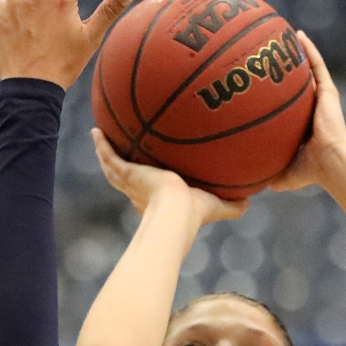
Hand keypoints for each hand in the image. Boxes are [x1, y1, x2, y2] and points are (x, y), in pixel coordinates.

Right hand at [92, 129, 246, 224]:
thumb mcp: (217, 206)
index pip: (147, 190)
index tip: (146, 175)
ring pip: (112, 165)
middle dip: (119, 165)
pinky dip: (101, 144)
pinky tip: (95, 130)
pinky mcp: (126, 174)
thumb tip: (250, 204)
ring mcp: (130, 183)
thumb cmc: (195, 214)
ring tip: (98, 137)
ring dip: (104, 152)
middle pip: (125, 175)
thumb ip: (232, 205)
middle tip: (115, 151)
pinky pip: (109, 156)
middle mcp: (139, 192)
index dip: (144, 183)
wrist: (176, 213)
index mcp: (156, 200)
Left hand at [266, 31, 345, 192]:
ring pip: (309, 69)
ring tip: (285, 35)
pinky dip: (308, 49)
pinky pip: (317, 64)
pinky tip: (298, 35)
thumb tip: (252, 186)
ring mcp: (322, 97)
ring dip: (299, 52)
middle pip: (299, 82)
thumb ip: (270, 174)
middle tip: (272, 52)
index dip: (281, 93)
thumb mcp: (285, 172)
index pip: (291, 104)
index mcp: (306, 123)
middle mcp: (314, 107)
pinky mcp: (328, 91)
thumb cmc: (312, 171)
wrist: (332, 164)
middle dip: (288, 67)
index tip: (267, 83)